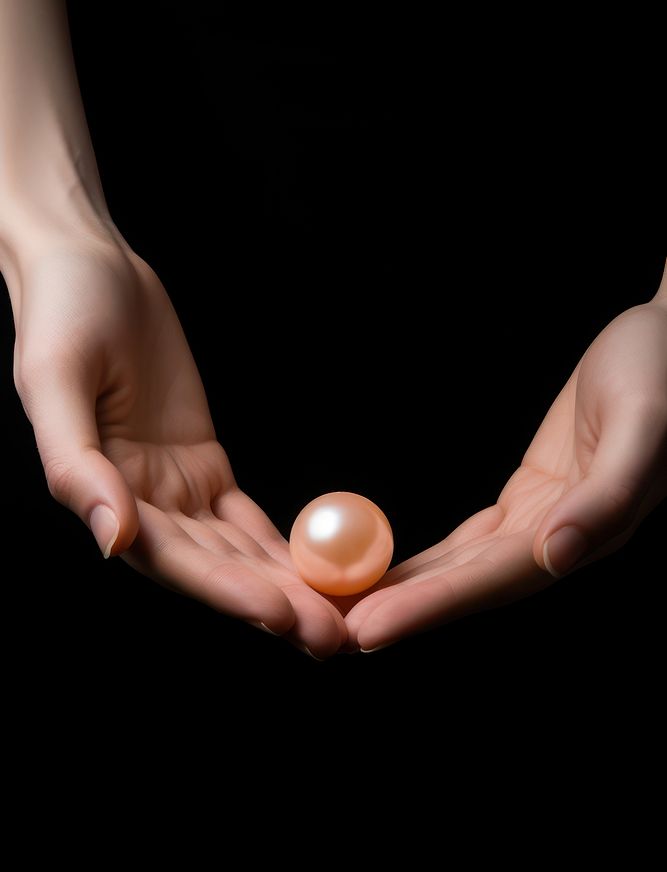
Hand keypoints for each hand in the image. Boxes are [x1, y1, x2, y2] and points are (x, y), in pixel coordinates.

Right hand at [12, 239, 345, 656]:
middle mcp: (138, 504)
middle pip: (212, 566)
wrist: (91, 267)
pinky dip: (280, 539)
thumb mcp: (55, 381)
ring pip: (234, 548)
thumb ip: (76, 466)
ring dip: (285, 582)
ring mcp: (172, 487)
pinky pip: (242, 513)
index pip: (170, 558)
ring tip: (342, 613)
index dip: (224, 590)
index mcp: (101, 493)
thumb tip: (112, 539)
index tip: (280, 613)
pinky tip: (321, 564)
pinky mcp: (201, 461)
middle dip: (271, 602)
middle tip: (333, 634)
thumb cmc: (62, 313)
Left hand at [345, 299, 666, 650]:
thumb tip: (558, 556)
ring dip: (408, 590)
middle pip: (469, 584)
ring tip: (345, 609)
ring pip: (464, 567)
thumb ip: (610, 497)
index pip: (494, 579)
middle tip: (331, 631)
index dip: (431, 607)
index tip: (368, 628)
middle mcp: (561, 540)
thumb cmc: (661, 373)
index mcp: (590, 532)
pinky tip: (390, 568)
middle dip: (402, 609)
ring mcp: (543, 521)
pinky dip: (430, 557)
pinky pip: (471, 538)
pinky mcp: (528, 498)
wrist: (664, 341)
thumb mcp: (643, 427)